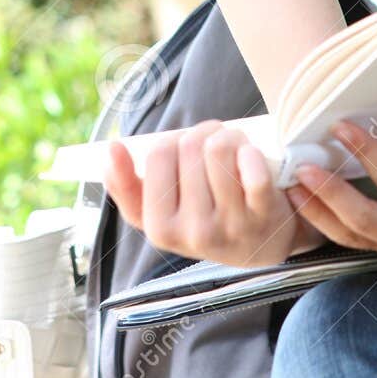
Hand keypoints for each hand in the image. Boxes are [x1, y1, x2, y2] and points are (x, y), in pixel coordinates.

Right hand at [104, 120, 306, 266]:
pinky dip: (253, 154)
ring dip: (230, 136)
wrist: (262, 244)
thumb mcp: (160, 212)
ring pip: (220, 148)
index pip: (158, 154)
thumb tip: (111, 149)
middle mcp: (194, 232)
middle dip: (204, 133)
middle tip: (215, 144)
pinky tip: (252, 158)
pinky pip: (253, 170)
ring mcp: (231, 225)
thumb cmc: (206, 218)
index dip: (173, 140)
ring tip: (235, 148)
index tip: (185, 149)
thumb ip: (127, 185)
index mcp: (160, 229)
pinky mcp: (265, 215)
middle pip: (190, 146)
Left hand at [284, 83, 376, 258]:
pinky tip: (303, 199)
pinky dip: (324, 219)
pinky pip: (347, 236)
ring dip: (318, 210)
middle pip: (363, 218)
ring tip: (292, 186)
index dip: (366, 152)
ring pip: (349, 235)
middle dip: (330, 193)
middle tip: (303, 168)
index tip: (341, 128)